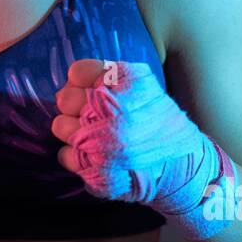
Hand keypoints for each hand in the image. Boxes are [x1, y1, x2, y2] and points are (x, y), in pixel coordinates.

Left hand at [53, 59, 226, 223]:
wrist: (180, 167)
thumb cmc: (158, 123)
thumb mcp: (144, 86)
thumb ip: (109, 77)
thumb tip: (71, 80)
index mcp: (125, 84)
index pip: (78, 72)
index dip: (79, 81)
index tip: (90, 90)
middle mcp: (113, 110)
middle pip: (65, 98)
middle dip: (73, 106)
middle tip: (90, 115)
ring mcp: (102, 142)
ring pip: (61, 126)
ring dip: (73, 131)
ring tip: (93, 137)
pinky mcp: (95, 169)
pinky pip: (65, 155)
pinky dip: (76, 156)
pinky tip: (94, 156)